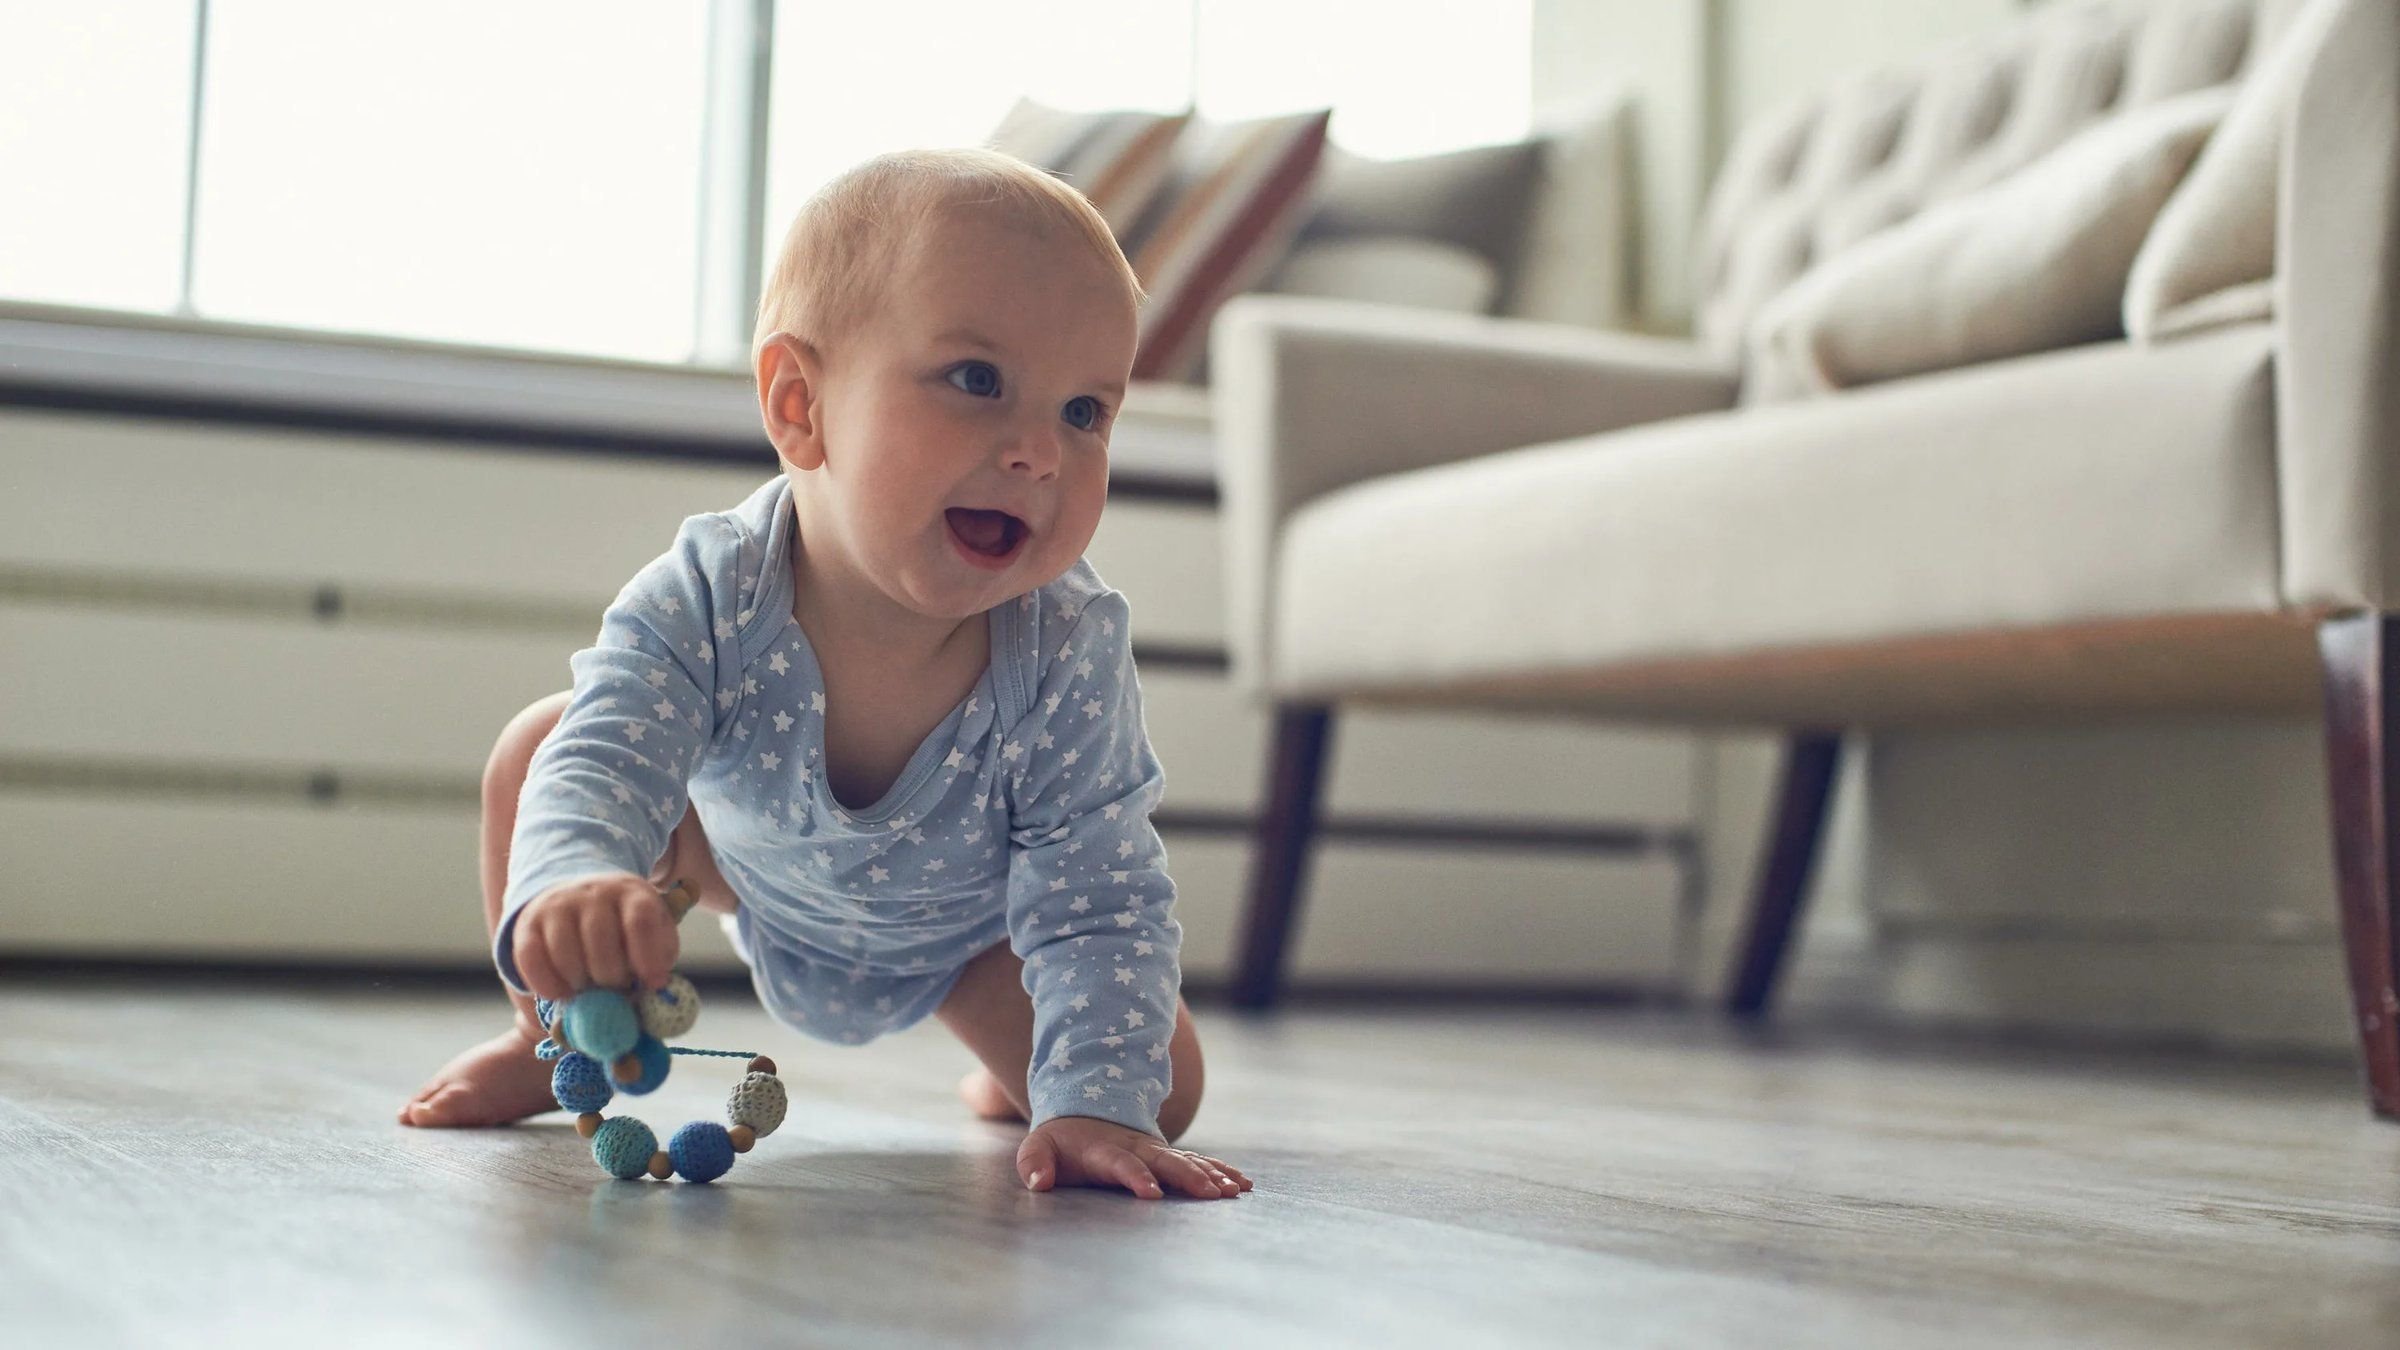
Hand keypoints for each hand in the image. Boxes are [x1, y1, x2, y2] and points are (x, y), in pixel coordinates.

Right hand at [513, 873, 679, 1000]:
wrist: (580, 897)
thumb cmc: (623, 928)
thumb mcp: (652, 933)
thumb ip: (659, 958)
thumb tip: (655, 986)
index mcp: (632, 893)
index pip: (641, 920)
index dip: (648, 957)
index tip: (652, 983)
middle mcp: (593, 893)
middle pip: (601, 941)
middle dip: (611, 976)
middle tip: (616, 988)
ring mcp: (557, 905)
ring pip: (565, 953)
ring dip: (580, 983)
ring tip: (590, 988)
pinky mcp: (527, 923)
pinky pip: (530, 959)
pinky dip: (547, 985)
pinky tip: (562, 993)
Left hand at [1017, 1115, 1251, 1200]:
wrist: (1083, 1114)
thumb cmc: (1060, 1142)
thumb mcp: (1038, 1147)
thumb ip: (1034, 1162)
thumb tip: (1038, 1182)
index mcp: (1105, 1149)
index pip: (1123, 1164)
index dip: (1136, 1177)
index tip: (1152, 1194)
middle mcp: (1137, 1148)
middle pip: (1166, 1161)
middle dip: (1189, 1177)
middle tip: (1212, 1194)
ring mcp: (1156, 1150)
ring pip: (1188, 1160)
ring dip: (1211, 1175)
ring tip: (1233, 1191)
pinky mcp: (1168, 1156)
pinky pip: (1198, 1162)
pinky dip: (1220, 1171)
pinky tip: (1242, 1184)